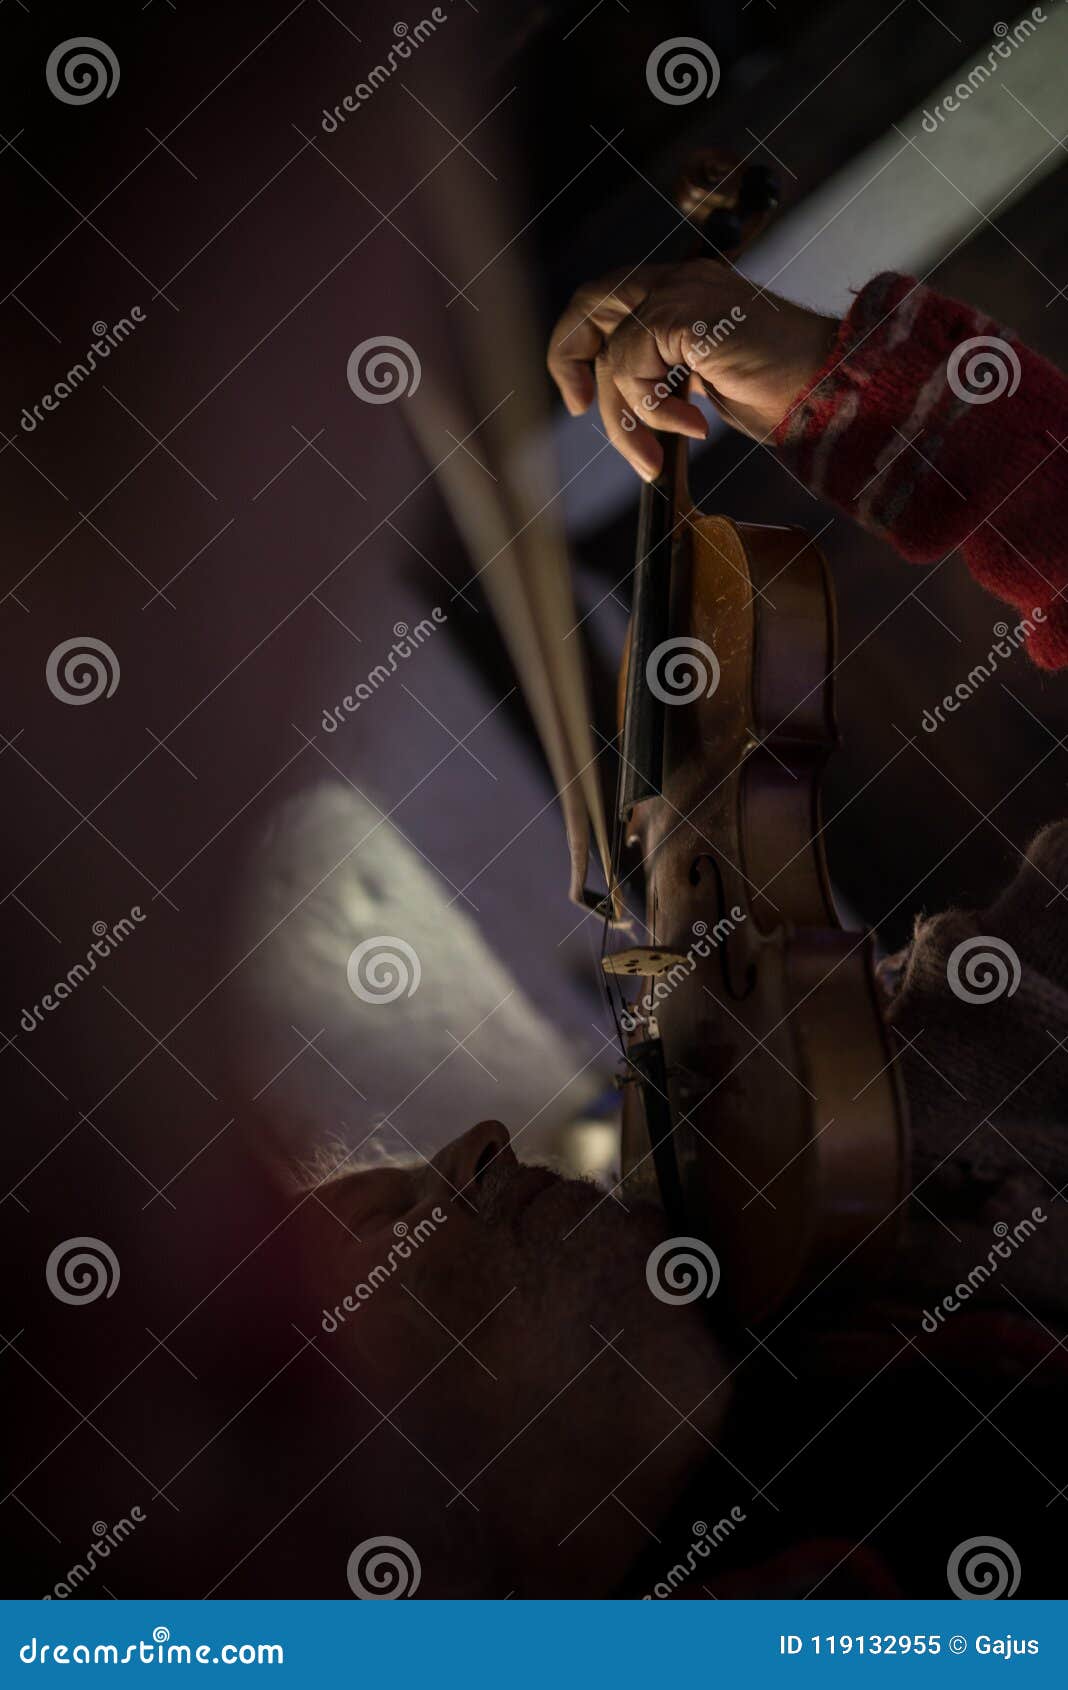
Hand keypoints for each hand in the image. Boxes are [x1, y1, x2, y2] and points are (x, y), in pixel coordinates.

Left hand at [547, 260, 837, 479]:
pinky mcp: (685, 315)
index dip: (581, 349)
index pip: (607, 303)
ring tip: (656, 458)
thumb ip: (666, 379)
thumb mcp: (707, 384)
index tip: (582, 402)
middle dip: (568, 359)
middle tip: (581, 411)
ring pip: (613, 355)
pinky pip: (634, 369)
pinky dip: (653, 411)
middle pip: (589, 302)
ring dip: (625, 420)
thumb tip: (623, 412)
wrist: (834, 386)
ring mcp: (683, 292)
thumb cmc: (785, 392)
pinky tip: (694, 429)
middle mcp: (680, 281)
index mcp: (685, 291)